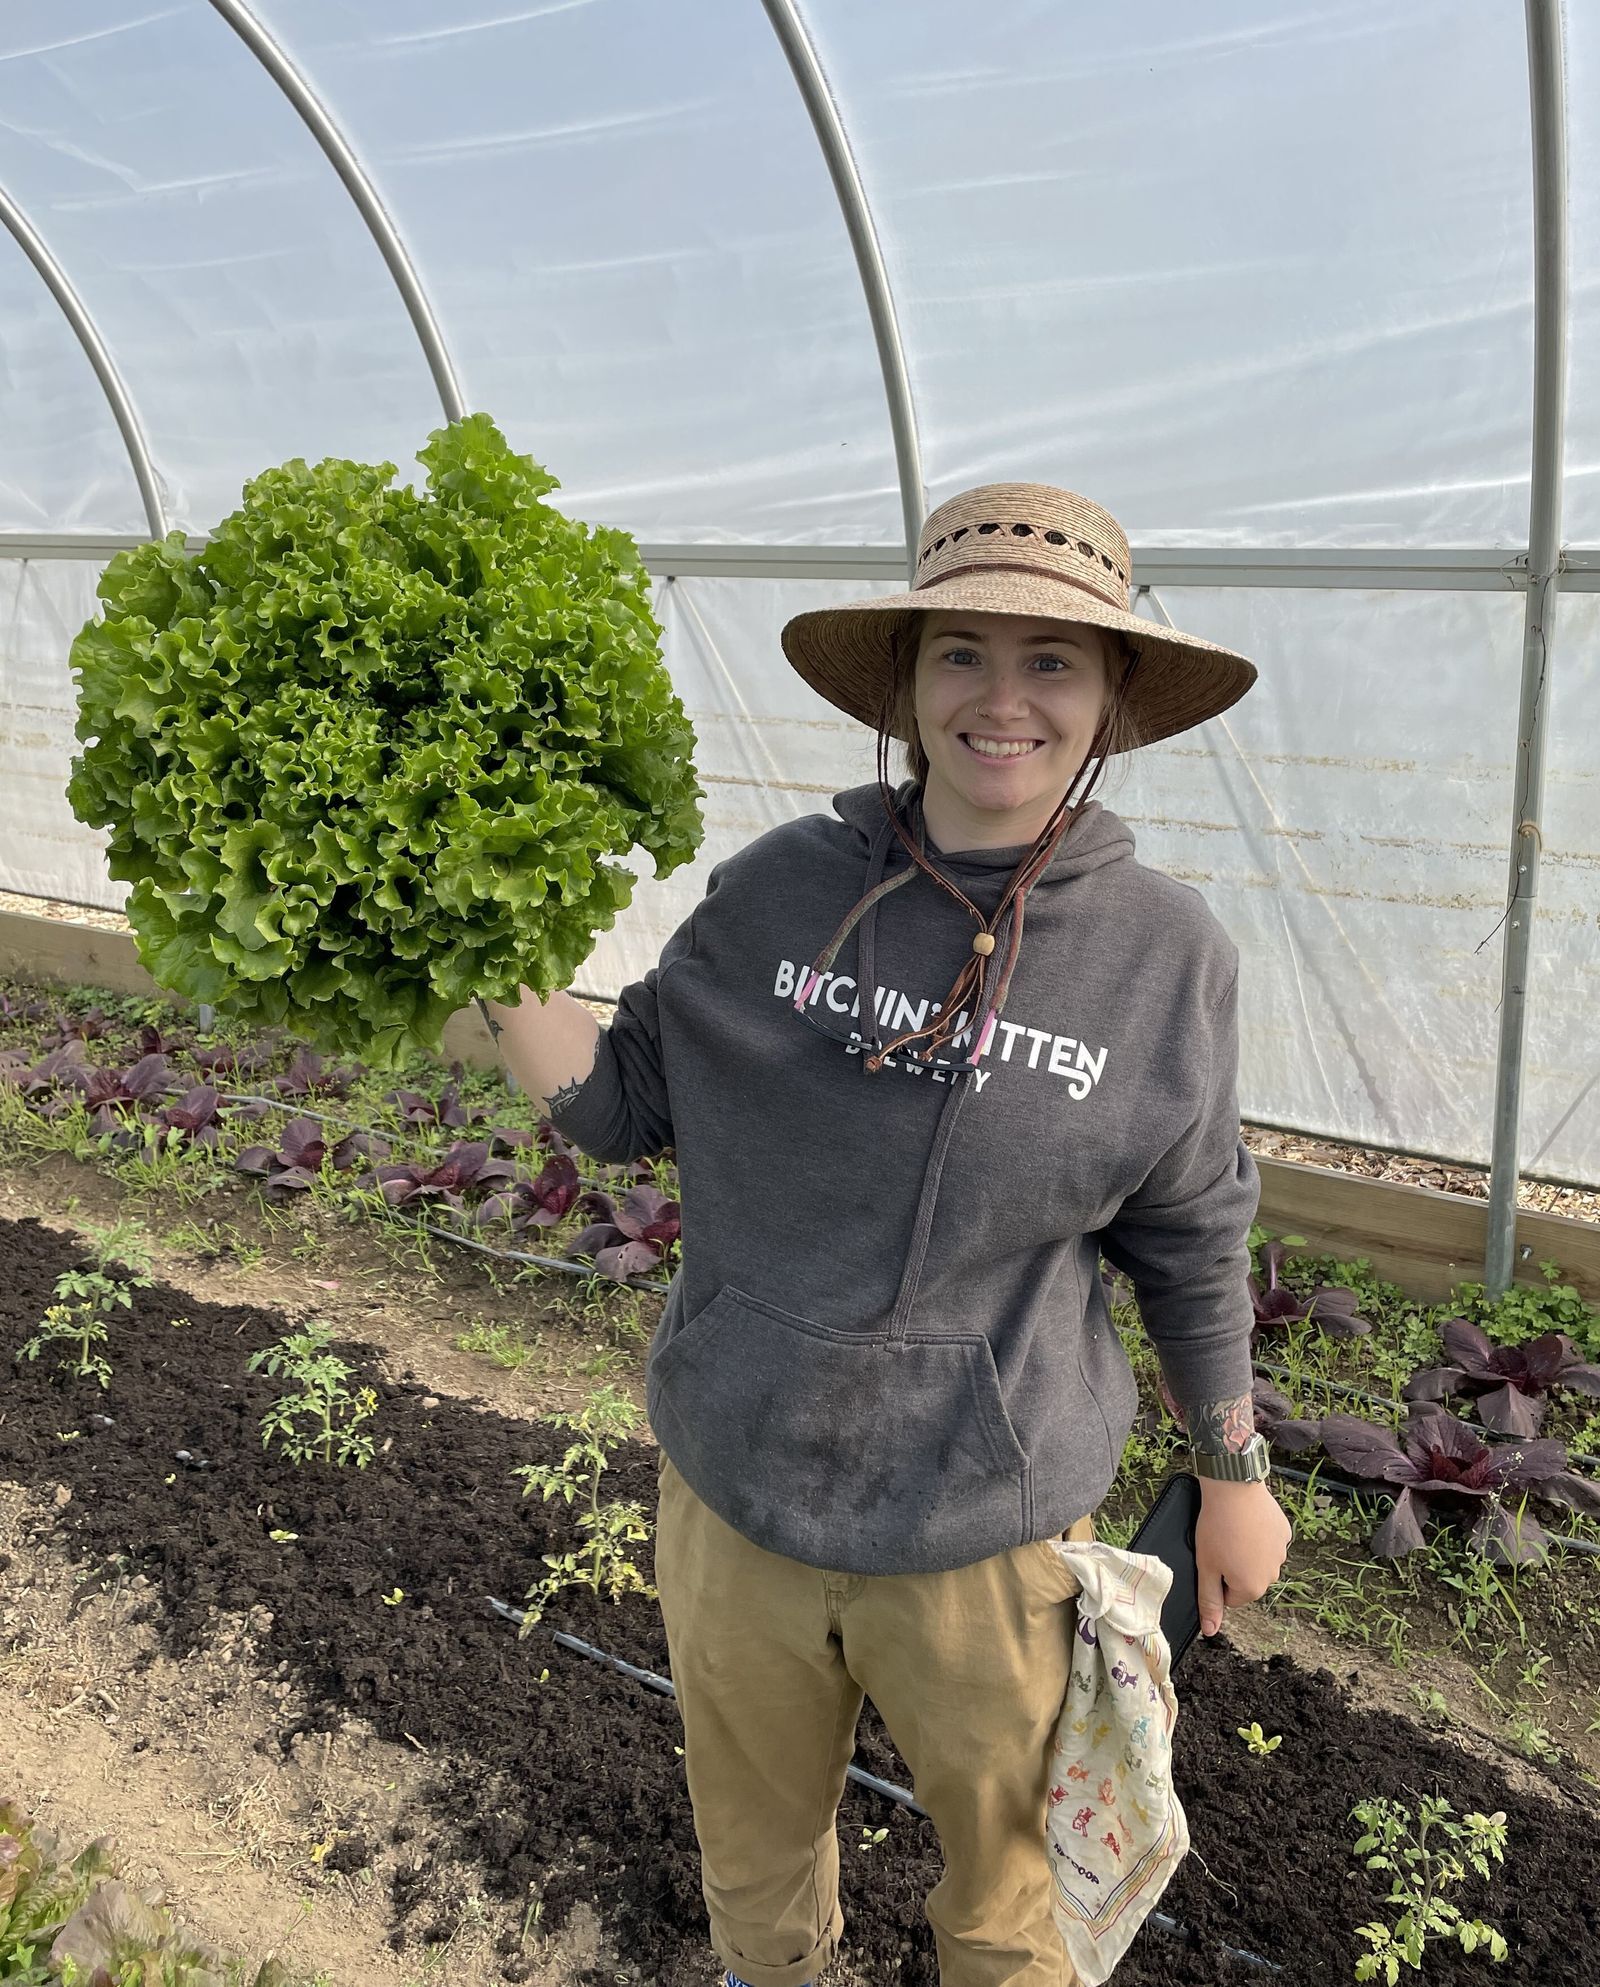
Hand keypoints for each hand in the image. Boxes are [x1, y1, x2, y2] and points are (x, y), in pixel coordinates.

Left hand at [1195, 1478, 1291, 1637]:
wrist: (1233, 1488)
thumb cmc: (1216, 1527)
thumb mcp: (1206, 1567)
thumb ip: (1209, 1601)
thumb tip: (1211, 1631)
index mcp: (1252, 1588)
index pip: (1231, 1598)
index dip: (1217, 1579)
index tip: (1211, 1559)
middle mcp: (1272, 1575)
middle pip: (1247, 1580)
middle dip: (1233, 1567)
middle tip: (1220, 1543)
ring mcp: (1281, 1553)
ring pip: (1259, 1560)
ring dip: (1246, 1551)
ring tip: (1232, 1530)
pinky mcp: (1284, 1532)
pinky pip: (1268, 1541)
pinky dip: (1257, 1535)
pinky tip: (1246, 1521)